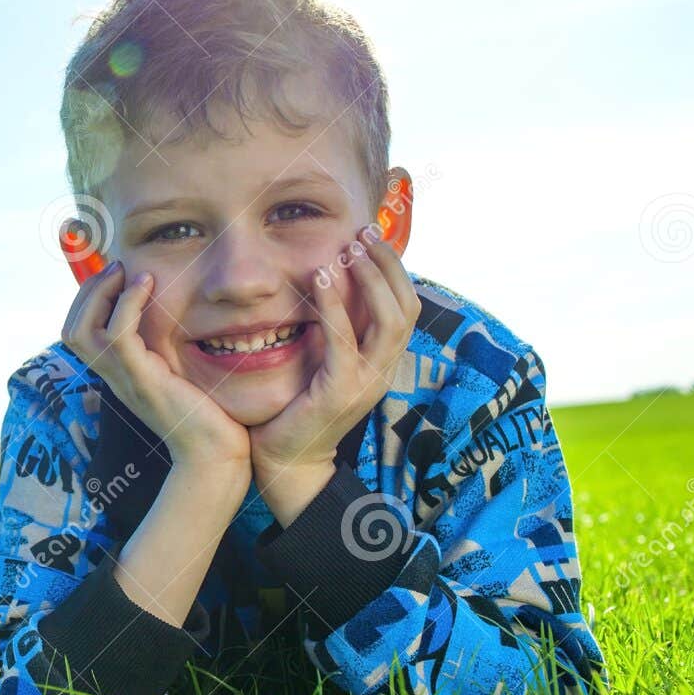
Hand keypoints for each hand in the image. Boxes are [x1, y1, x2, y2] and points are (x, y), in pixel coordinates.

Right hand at [62, 260, 251, 473]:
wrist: (215, 455)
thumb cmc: (207, 417)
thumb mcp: (180, 376)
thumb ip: (168, 352)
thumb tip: (177, 321)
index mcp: (118, 374)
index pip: (78, 333)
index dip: (87, 299)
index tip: (115, 274)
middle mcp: (114, 377)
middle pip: (72, 330)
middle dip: (89, 291)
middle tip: (118, 267)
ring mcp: (125, 379)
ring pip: (83, 331)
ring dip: (102, 292)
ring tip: (129, 272)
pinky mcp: (143, 380)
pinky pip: (118, 336)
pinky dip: (128, 303)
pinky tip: (148, 285)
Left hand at [249, 223, 420, 482]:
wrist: (287, 460)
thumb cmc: (297, 407)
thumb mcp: (323, 360)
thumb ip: (334, 329)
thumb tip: (327, 280)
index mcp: (382, 361)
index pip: (405, 306)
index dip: (393, 268)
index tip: (371, 235)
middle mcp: (383, 370)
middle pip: (406, 307)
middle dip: (388, 265)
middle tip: (363, 233)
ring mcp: (367, 382)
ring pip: (389, 320)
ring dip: (370, 279)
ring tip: (348, 249)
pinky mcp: (340, 392)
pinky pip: (344, 341)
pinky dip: (334, 306)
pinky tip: (319, 278)